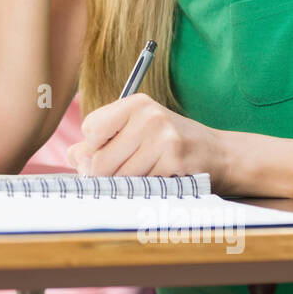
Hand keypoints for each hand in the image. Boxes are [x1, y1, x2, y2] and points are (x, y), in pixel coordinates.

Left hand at [65, 92, 229, 188]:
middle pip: (100, 161)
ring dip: (128, 185)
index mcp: (135, 104)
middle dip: (107, 175)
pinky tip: (161, 179)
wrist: (219, 154)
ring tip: (148, 173)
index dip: (95, 147)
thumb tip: (72, 156)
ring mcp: (163, 139)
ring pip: (119, 179)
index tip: (112, 149)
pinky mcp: (173, 162)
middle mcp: (149, 117)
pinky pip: (140, 187)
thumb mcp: (136, 132)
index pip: (90, 130)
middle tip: (128, 170)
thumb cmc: (170, 144)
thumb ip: (101, 143)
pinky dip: (146, 190)